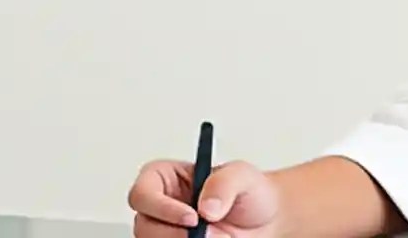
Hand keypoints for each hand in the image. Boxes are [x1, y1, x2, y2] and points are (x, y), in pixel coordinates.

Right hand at [128, 159, 282, 237]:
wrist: (265, 220)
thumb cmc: (249, 192)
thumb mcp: (242, 176)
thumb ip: (224, 183)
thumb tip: (206, 207)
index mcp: (164, 179)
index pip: (143, 193)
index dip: (161, 207)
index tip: (192, 218)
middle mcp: (160, 209)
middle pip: (144, 227)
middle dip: (176, 235)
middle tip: (207, 236)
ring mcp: (165, 233)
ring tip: (222, 237)